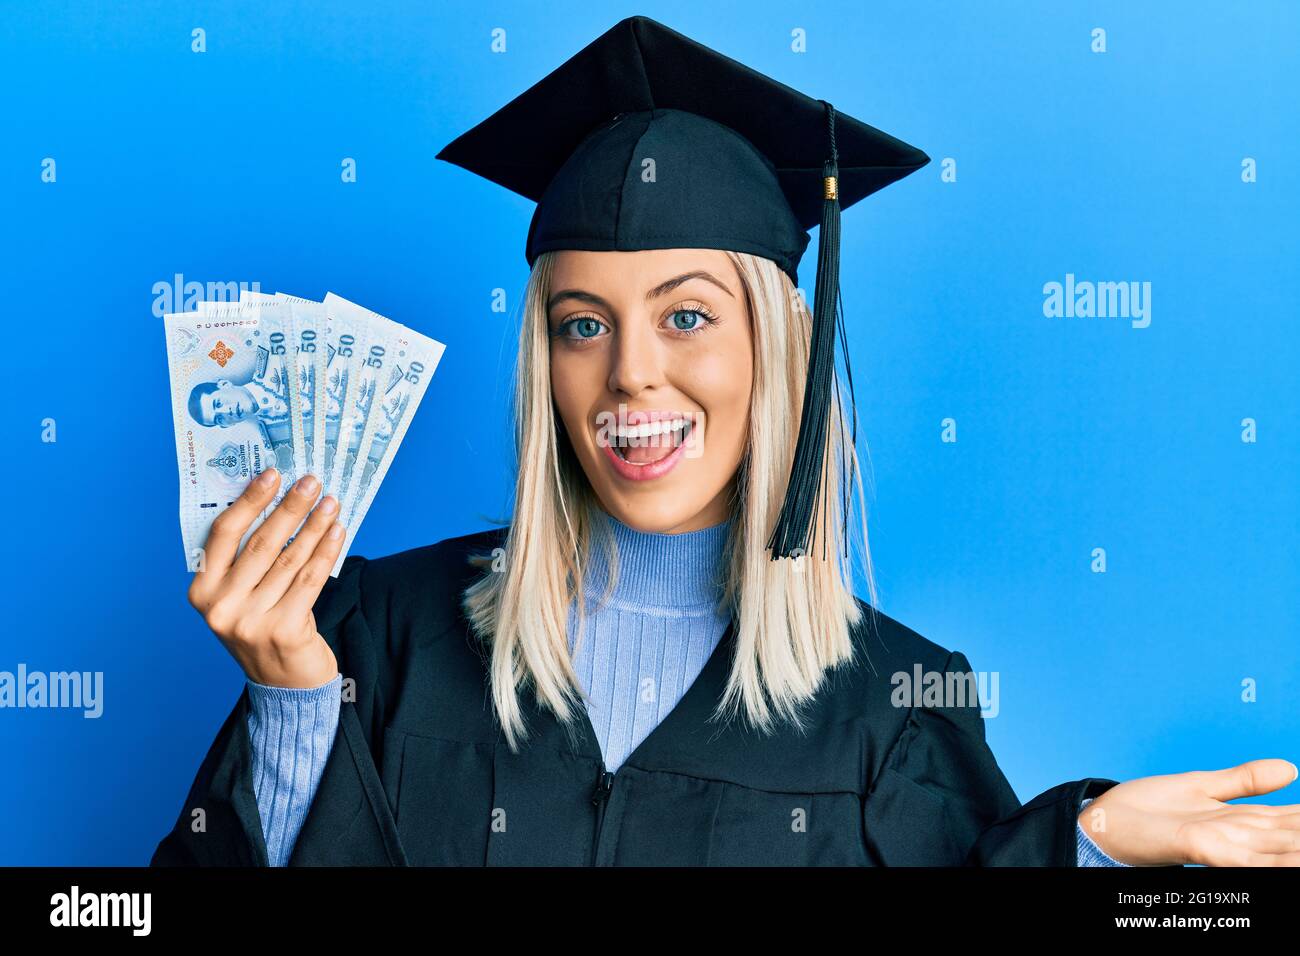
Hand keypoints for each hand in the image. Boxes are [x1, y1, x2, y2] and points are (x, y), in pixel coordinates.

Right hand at [187, 468, 343, 688]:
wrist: (285, 687)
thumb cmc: (264, 628)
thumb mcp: (242, 597)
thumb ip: (248, 560)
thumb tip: (279, 502)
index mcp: (202, 591)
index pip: (223, 534)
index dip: (249, 500)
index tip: (272, 474)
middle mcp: (220, 607)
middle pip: (261, 543)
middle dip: (290, 507)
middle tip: (312, 481)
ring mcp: (250, 621)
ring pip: (289, 559)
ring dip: (314, 526)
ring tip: (331, 503)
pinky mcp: (283, 631)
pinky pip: (311, 580)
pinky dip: (327, 552)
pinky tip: (338, 532)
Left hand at [1079, 758, 1299, 865]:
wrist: (1102, 824)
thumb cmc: (1147, 811)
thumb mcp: (1202, 787)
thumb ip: (1246, 781)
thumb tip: (1292, 769)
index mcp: (1246, 823)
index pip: (1298, 822)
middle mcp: (1242, 839)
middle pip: (1296, 838)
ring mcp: (1224, 847)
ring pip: (1282, 853)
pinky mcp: (1200, 846)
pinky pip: (1245, 858)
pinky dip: (1273, 861)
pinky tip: (1290, 860)